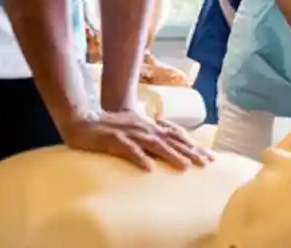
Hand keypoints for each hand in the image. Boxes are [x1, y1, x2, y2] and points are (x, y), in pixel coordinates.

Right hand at [62, 110, 211, 170]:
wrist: (80, 122)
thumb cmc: (107, 128)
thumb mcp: (132, 130)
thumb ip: (148, 137)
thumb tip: (165, 149)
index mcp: (148, 126)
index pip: (176, 135)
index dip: (193, 146)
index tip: (209, 158)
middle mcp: (143, 127)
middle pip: (171, 139)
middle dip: (189, 151)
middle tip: (206, 164)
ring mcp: (129, 132)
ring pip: (154, 144)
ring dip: (170, 155)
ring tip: (185, 166)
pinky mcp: (113, 139)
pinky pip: (128, 149)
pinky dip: (139, 157)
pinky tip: (148, 168)